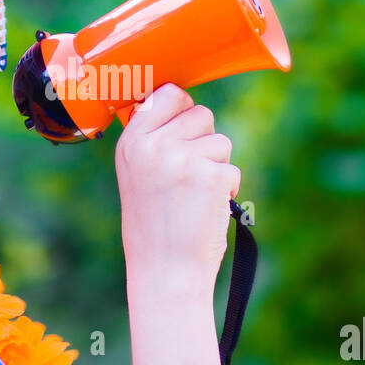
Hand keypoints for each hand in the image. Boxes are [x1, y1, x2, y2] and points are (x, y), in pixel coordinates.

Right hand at [115, 84, 240, 300]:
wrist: (165, 271)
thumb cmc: (153, 225)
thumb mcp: (137, 174)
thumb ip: (154, 138)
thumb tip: (180, 101)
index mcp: (132, 142)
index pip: (169, 94)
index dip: (183, 110)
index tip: (181, 132)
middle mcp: (154, 146)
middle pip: (201, 114)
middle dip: (203, 142)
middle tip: (186, 176)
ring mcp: (183, 160)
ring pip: (221, 142)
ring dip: (216, 167)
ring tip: (193, 196)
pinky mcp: (211, 177)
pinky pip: (232, 170)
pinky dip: (226, 190)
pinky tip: (205, 209)